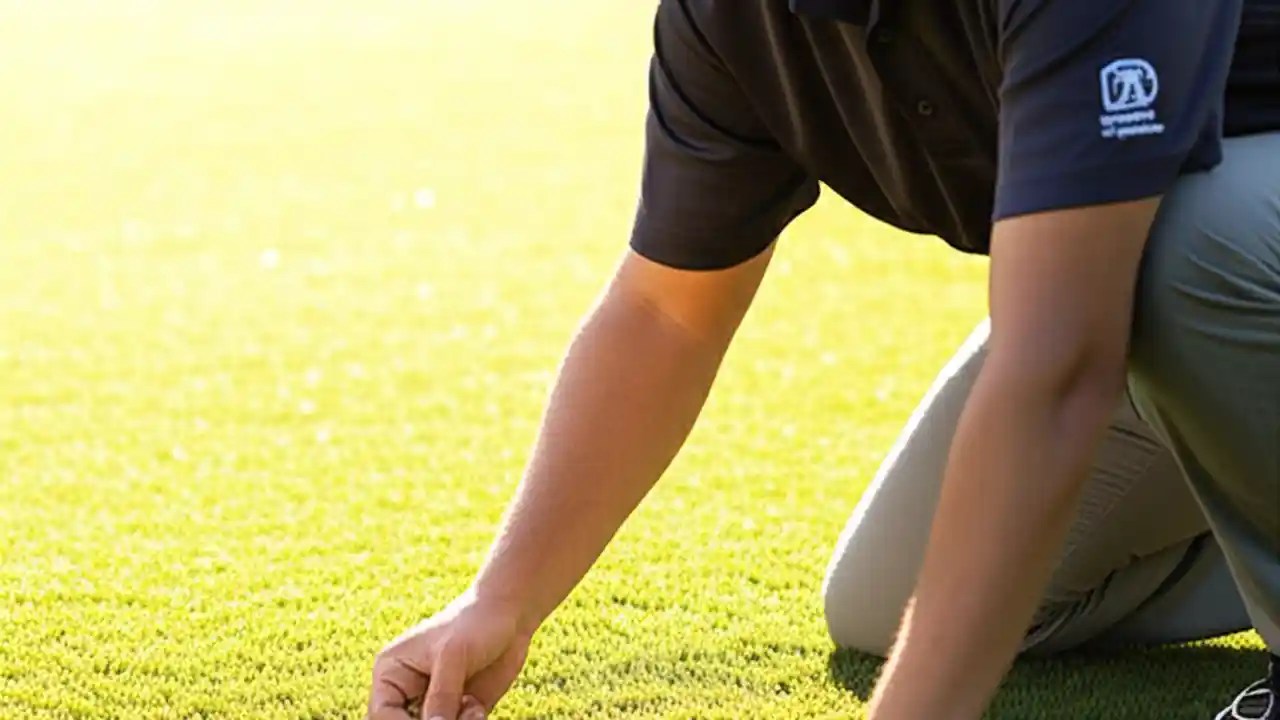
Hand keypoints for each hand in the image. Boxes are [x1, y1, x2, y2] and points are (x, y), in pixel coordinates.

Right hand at [368, 591, 533, 719]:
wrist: (509, 616)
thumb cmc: (474, 624)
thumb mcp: (453, 656)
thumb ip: (441, 696)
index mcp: (391, 674)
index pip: (381, 714)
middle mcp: (408, 693)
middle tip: (455, 717)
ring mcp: (434, 705)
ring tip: (471, 708)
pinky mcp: (459, 712)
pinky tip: (476, 706)